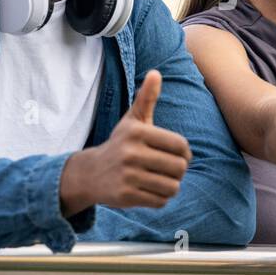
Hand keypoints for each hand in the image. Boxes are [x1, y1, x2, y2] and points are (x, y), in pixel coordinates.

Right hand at [59, 69, 191, 212]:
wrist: (90, 173)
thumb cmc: (120, 144)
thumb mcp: (132, 120)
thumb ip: (147, 98)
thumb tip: (156, 73)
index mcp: (137, 132)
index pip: (181, 145)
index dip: (185, 153)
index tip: (177, 155)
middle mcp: (131, 153)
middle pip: (179, 167)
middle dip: (178, 171)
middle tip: (168, 169)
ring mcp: (128, 176)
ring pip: (172, 186)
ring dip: (170, 186)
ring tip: (159, 180)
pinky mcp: (126, 196)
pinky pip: (160, 201)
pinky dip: (160, 198)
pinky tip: (149, 190)